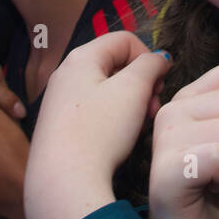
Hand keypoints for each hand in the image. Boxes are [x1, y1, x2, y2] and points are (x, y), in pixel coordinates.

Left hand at [23, 33, 169, 218]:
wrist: (63, 179)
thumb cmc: (99, 130)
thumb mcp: (133, 89)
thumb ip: (151, 64)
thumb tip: (160, 57)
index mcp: (81, 57)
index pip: (125, 40)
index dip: (149, 58)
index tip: (160, 86)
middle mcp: (65, 73)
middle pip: (115, 64)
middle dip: (142, 83)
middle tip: (153, 108)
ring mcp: (59, 100)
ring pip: (106, 89)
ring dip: (130, 102)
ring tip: (139, 126)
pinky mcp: (59, 125)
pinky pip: (93, 110)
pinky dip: (112, 118)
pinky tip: (119, 138)